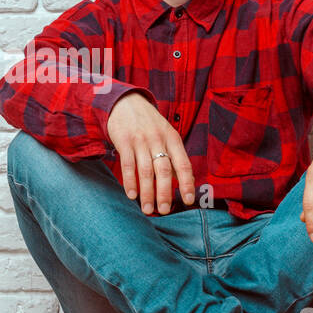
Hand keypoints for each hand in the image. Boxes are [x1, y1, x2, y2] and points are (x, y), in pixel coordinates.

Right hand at [106, 91, 195, 214]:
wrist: (125, 102)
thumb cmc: (148, 123)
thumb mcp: (165, 133)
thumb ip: (171, 154)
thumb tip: (177, 181)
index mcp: (173, 138)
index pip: (183, 164)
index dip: (186, 183)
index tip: (188, 200)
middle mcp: (158, 139)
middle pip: (164, 170)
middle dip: (164, 193)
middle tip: (164, 211)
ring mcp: (140, 140)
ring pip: (145, 171)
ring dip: (147, 193)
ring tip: (147, 209)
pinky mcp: (124, 141)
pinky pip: (128, 165)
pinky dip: (130, 182)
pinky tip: (131, 195)